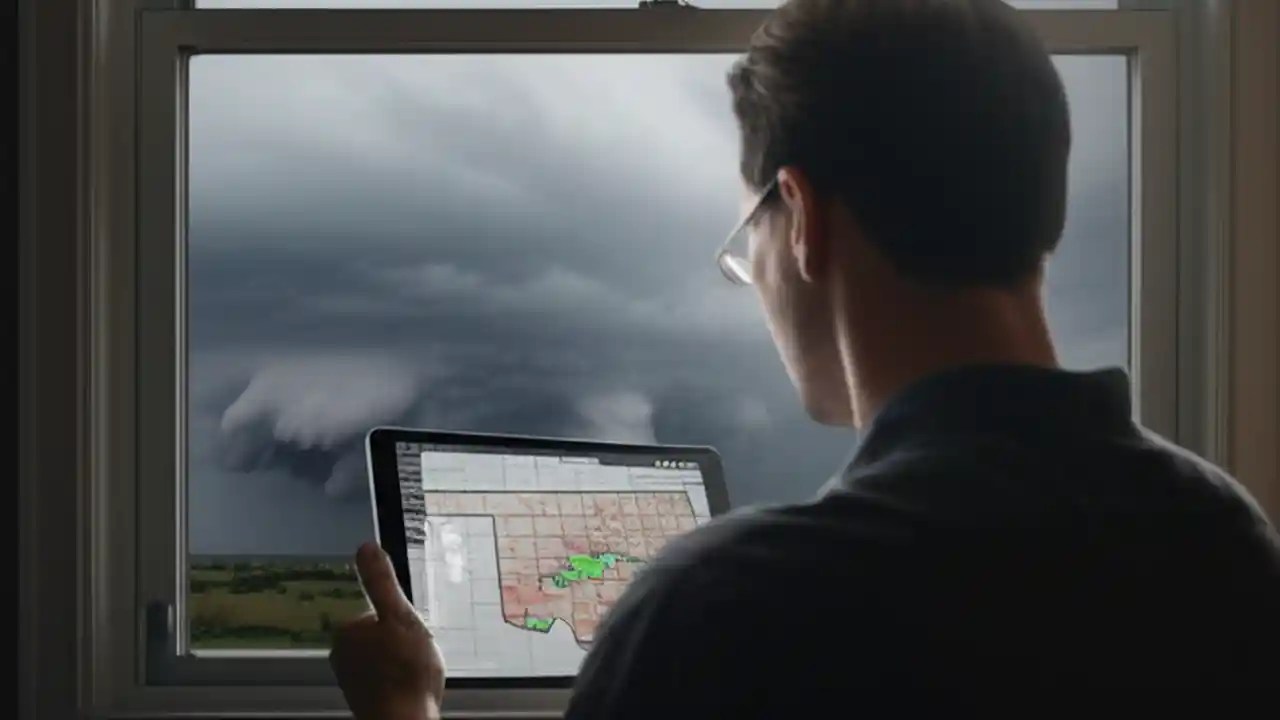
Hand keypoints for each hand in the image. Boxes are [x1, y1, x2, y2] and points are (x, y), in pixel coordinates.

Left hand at [331, 542, 444, 719]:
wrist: (404, 719)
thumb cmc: (406, 671)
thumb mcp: (401, 616)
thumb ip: (382, 583)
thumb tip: (366, 547)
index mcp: (347, 631)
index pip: (380, 613)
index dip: (403, 622)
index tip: (412, 637)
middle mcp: (341, 654)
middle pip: (382, 635)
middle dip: (401, 642)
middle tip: (415, 656)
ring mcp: (350, 679)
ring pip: (384, 658)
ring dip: (400, 663)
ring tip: (414, 674)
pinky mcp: (361, 697)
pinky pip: (384, 679)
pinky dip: (398, 681)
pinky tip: (409, 688)